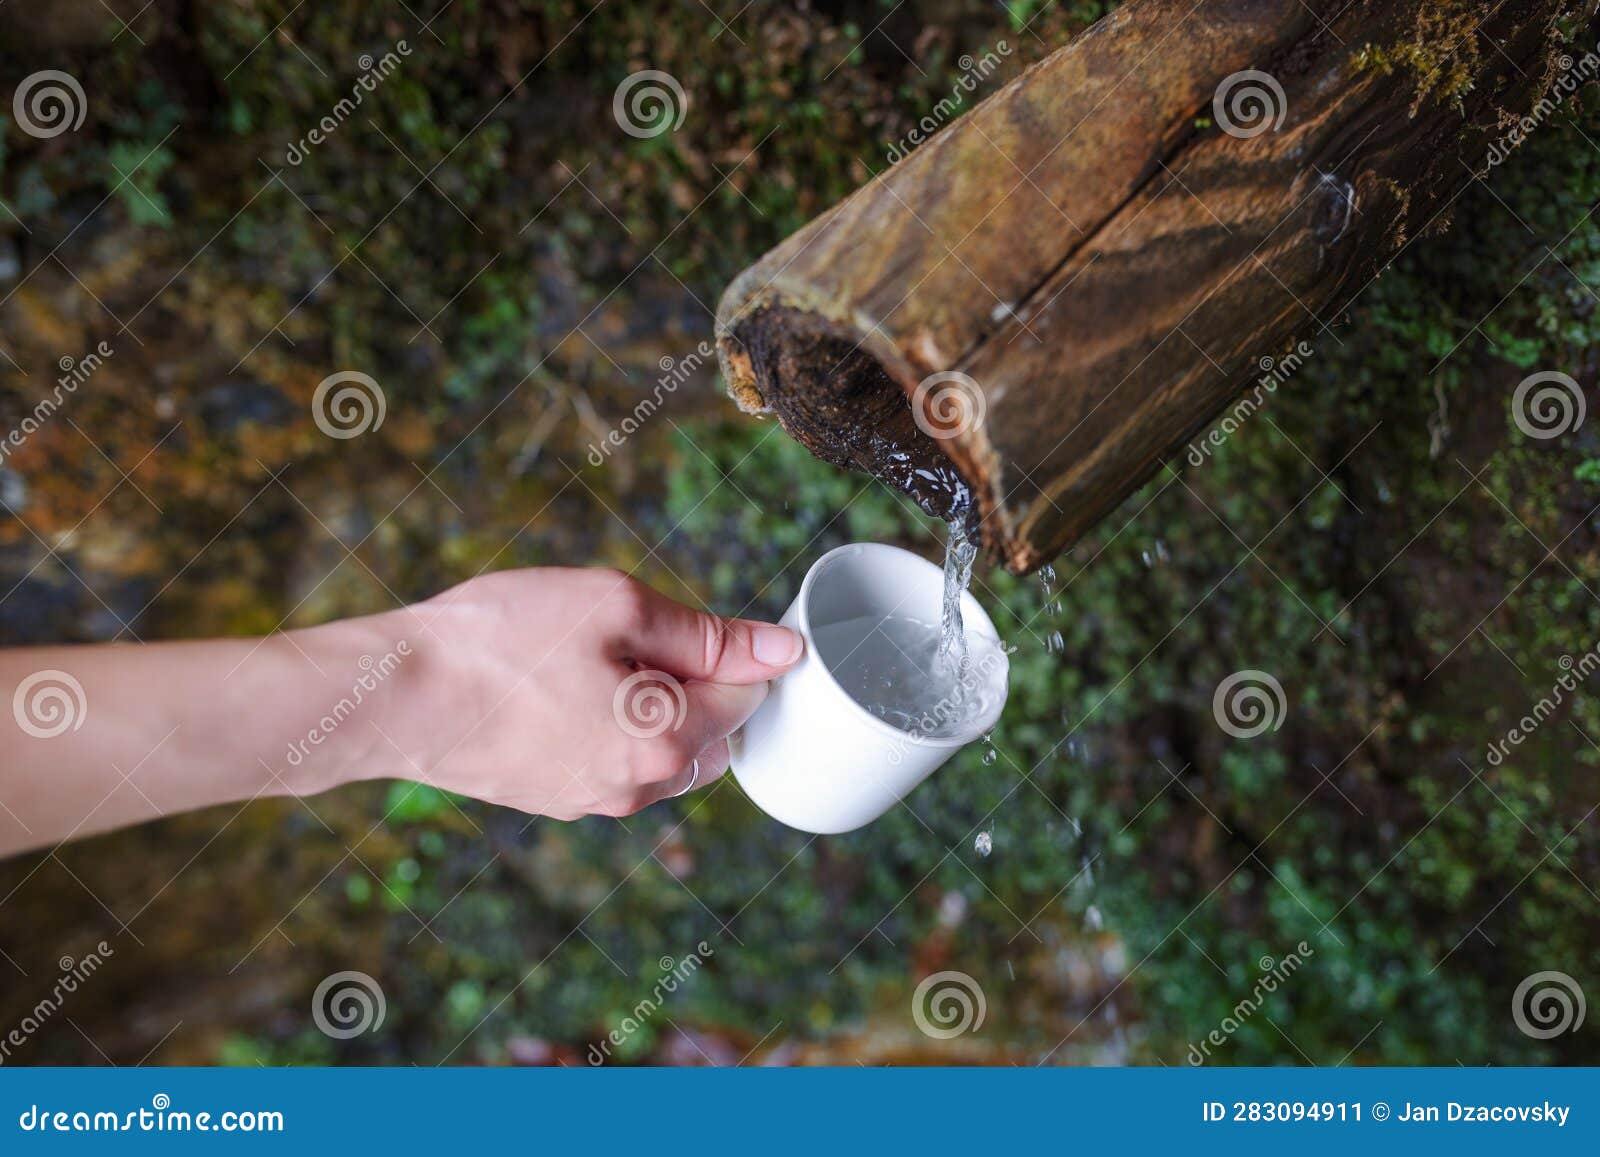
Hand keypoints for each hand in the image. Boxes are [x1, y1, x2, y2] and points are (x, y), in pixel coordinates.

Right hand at [371, 568, 803, 819]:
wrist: (394, 695)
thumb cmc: (500, 640)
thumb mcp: (614, 607)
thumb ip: (706, 634)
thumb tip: (782, 650)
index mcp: (667, 743)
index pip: (749, 695)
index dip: (725, 648)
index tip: (677, 621)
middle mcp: (639, 788)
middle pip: (711, 730)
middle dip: (691, 682)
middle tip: (625, 637)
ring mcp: (593, 802)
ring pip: (662, 749)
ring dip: (649, 706)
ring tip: (584, 661)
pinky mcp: (555, 800)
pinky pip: (613, 760)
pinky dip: (607, 724)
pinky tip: (555, 687)